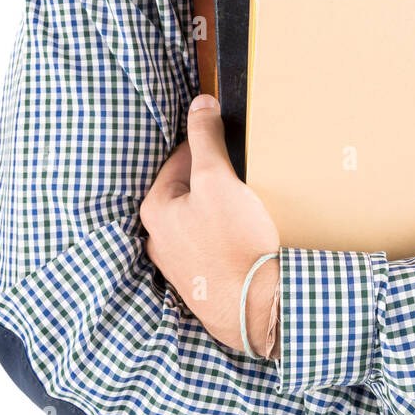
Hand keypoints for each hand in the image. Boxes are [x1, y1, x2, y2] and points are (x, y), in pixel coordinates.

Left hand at [139, 95, 280, 355]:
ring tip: (251, 209)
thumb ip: (205, 138)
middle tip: (246, 181)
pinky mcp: (202, 282)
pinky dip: (229, 236)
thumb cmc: (235, 244)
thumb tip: (200, 104)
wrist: (259, 310)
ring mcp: (179, 264)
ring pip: (203, 218)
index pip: (181, 158)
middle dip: (217, 180)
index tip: (234, 147)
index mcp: (155, 209)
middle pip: (191, 189)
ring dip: (225, 209)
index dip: (210, 147)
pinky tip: (250, 239)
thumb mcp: (218, 180)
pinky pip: (214, 244)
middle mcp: (159, 238)